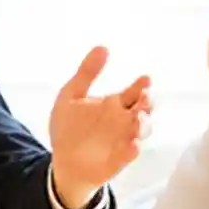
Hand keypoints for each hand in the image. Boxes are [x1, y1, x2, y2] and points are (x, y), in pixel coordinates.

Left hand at [49, 46, 153, 208]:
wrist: (60, 161)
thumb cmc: (69, 128)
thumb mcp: (71, 95)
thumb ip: (87, 73)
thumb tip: (103, 47)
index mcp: (115, 105)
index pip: (134, 92)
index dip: (142, 85)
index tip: (146, 78)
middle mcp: (123, 122)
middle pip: (144, 109)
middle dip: (148, 103)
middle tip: (146, 96)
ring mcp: (123, 141)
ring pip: (142, 131)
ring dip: (144, 125)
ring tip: (139, 119)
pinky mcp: (118, 160)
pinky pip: (129, 154)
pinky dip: (133, 149)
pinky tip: (133, 145)